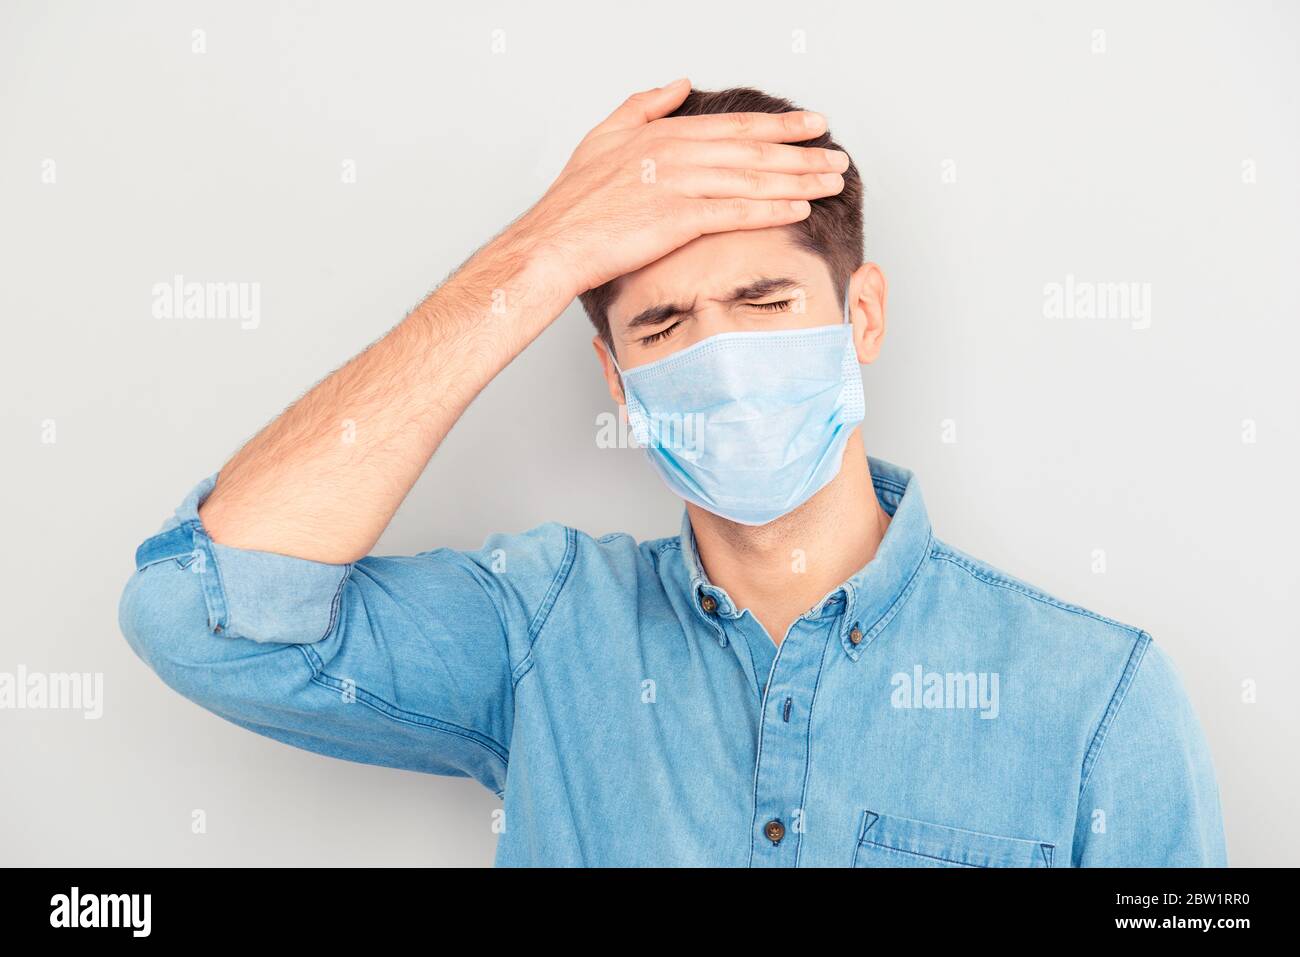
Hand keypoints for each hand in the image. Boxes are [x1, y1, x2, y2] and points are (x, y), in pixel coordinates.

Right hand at [509, 77, 848, 298]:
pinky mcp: (676, 220)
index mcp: (663, 134)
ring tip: (831, 183)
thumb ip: (645, 106)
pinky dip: (770, 208)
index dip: (779, 125)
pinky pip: (735, 212)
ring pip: (751, 178)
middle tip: (838, 156)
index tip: (813, 126)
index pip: (735, 126)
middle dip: (802, 152)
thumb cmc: (573, 202)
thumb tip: (680, 83)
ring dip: (798, 180)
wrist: (551, 243)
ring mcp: (677, 186)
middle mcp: (675, 154)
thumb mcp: (603, 136)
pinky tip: (798, 209)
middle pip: (753, 149)